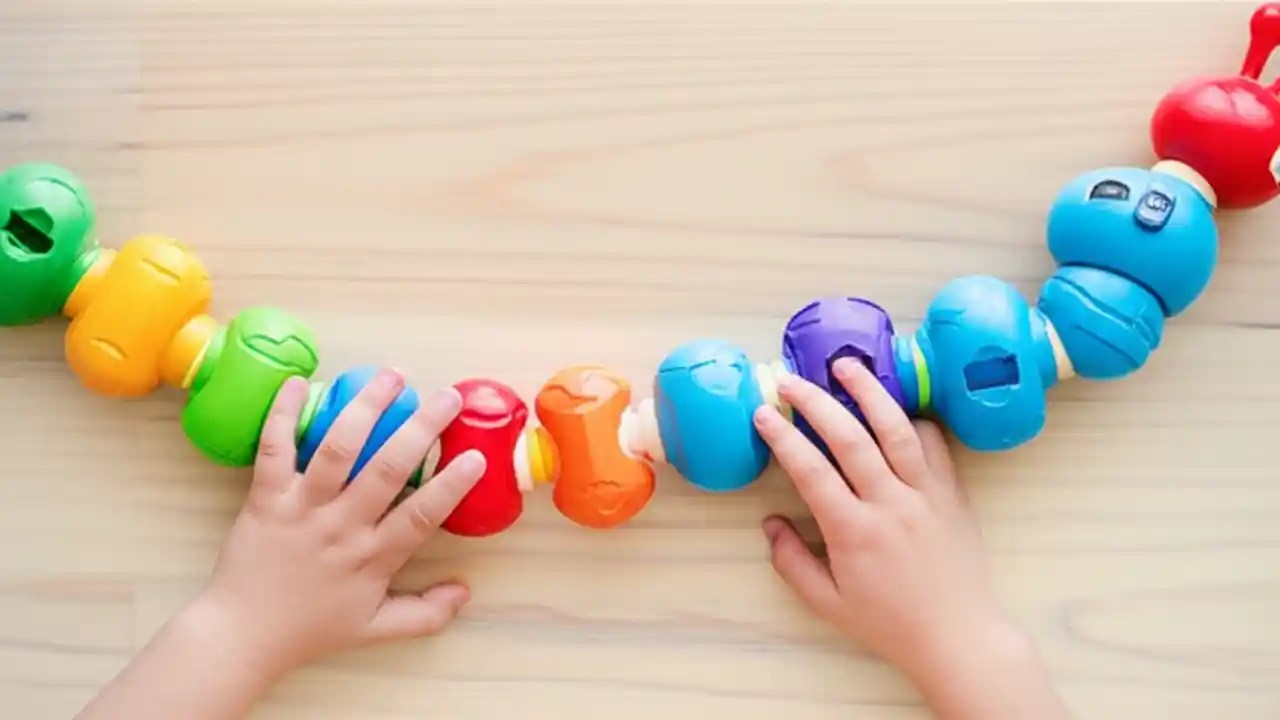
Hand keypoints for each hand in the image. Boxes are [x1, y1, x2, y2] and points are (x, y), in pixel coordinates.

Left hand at [188, 367, 486, 679]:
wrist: (242, 634)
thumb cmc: (311, 629)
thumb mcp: (375, 629)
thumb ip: (424, 615)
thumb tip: (465, 592)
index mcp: (372, 557)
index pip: (421, 515)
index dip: (451, 485)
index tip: (477, 457)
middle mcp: (340, 527)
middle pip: (386, 469)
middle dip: (421, 428)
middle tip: (446, 397)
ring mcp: (301, 509)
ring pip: (337, 449)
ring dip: (366, 407)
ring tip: (392, 376)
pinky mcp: (264, 498)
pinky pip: (274, 449)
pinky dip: (284, 414)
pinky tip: (302, 383)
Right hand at [753, 358, 1069, 718]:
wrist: (959, 637)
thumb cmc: (889, 624)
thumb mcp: (828, 603)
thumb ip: (792, 562)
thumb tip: (770, 523)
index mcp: (853, 531)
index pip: (810, 469)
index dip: (782, 437)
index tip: (763, 413)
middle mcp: (889, 504)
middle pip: (849, 436)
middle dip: (815, 401)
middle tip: (790, 379)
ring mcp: (925, 494)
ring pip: (896, 429)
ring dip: (868, 392)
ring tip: (845, 365)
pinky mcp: (952, 493)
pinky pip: (934, 445)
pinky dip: (913, 422)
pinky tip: (896, 410)